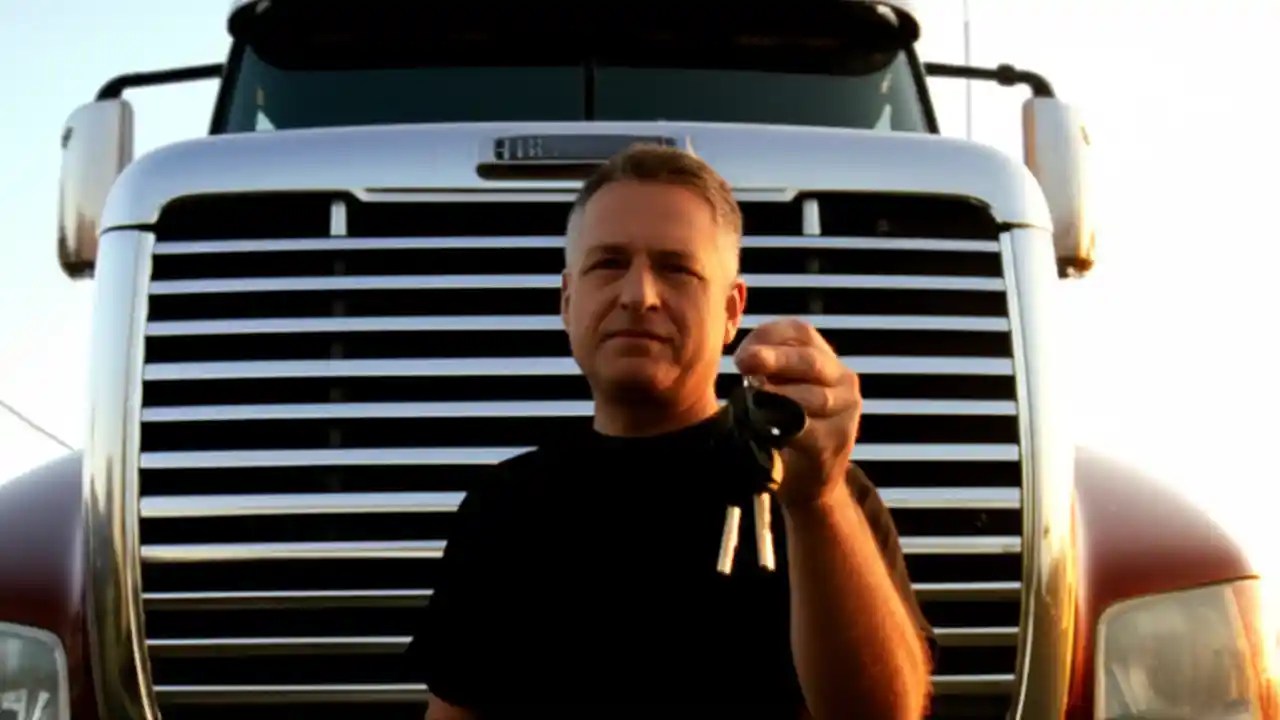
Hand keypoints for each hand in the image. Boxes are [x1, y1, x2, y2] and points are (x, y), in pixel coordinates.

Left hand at [733, 318, 861, 508]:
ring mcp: (846, 411)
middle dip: (774, 359)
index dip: (770, 335)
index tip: (741, 351)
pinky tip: (765, 426)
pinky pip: (809, 429)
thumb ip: (767, 369)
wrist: (811, 478)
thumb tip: (745, 358)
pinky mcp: (837, 440)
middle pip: (809, 360)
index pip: (801, 332)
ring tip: (754, 398)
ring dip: (778, 395)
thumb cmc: (788, 427)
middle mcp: (844, 380)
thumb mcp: (781, 389)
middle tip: (744, 361)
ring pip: (812, 396)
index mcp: (827, 359)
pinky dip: (784, 426)